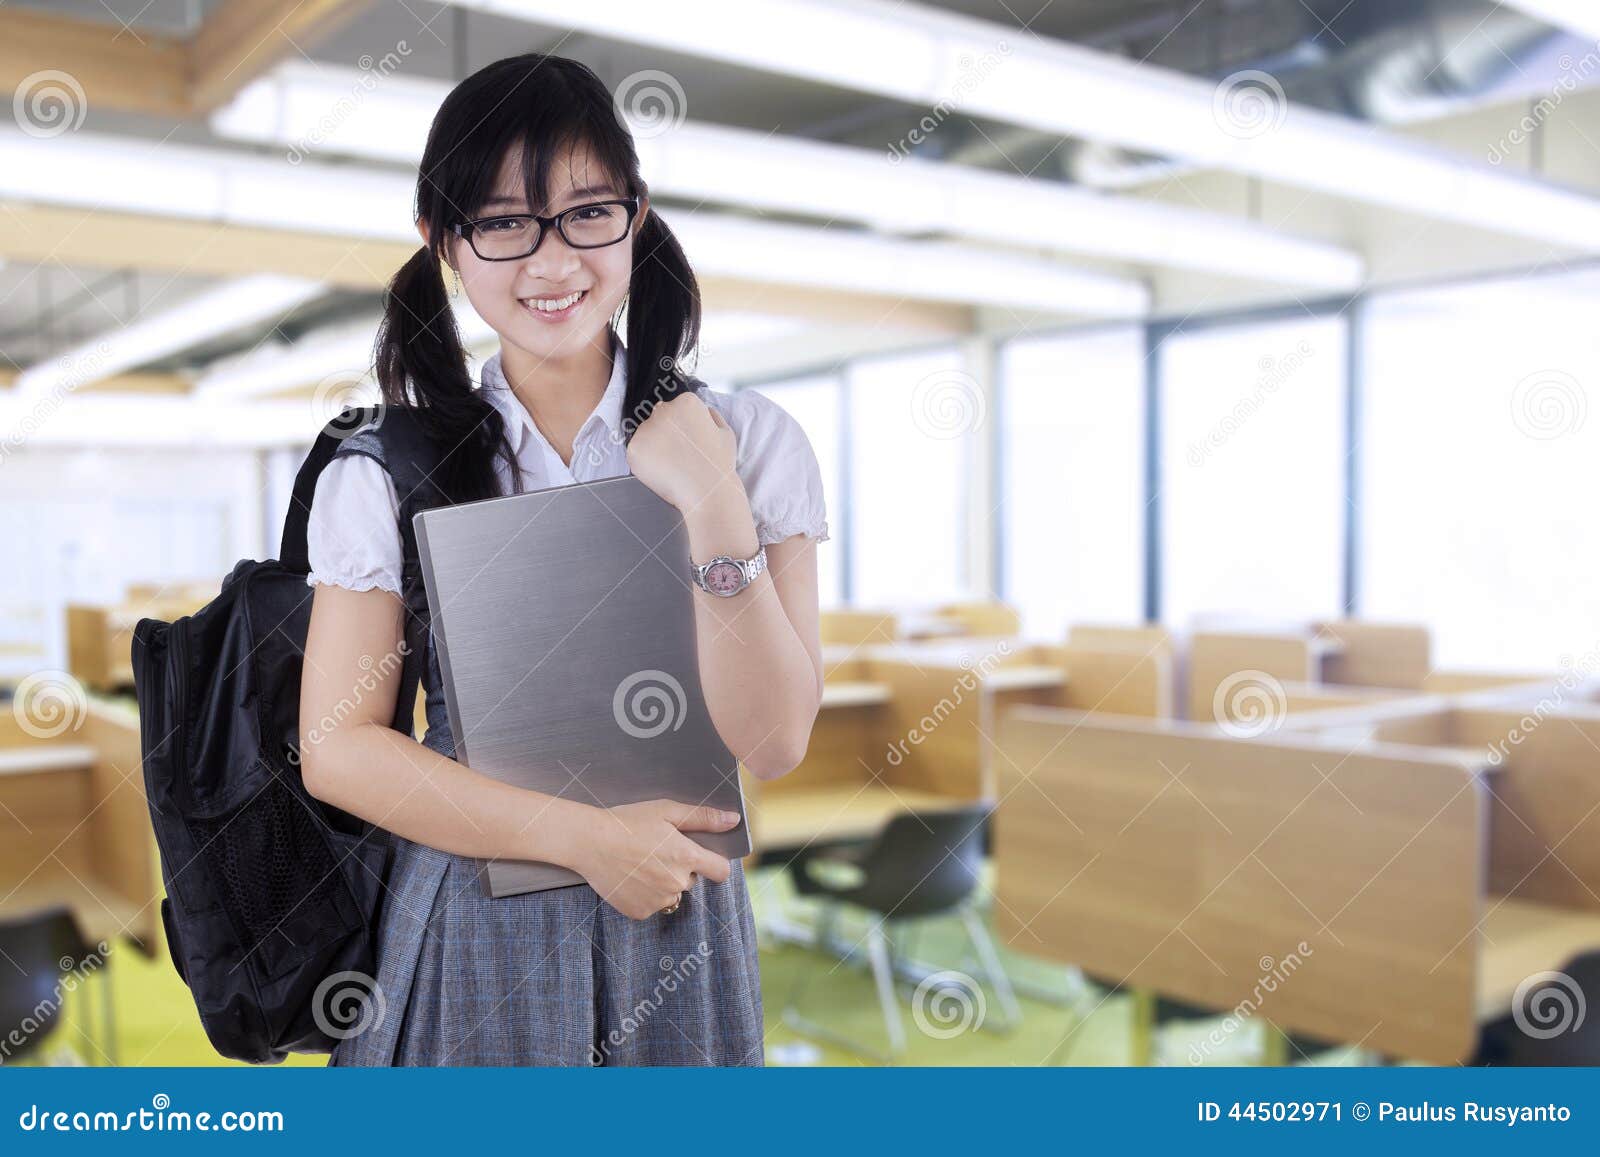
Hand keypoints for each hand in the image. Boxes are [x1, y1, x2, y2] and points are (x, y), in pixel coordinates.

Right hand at [569, 799, 737, 919]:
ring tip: (639, 863)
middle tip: (656, 851)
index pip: (721, 871)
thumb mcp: (667, 811)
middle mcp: (676, 883)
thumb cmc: (628, 821)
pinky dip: (644, 894)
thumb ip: (704, 818)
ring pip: (671, 894)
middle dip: (680, 868)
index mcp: (686, 857)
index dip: (714, 863)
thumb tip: (733, 820)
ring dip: (662, 883)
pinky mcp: (639, 912)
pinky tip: (630, 876)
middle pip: (691, 880)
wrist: (589, 841)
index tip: (702, 857)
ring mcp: (657, 901)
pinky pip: (651, 905)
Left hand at [625, 391, 738, 512]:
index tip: (690, 440)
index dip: (684, 426)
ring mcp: (646, 429)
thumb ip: (711, 416)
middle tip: (680, 453)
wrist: (707, 491)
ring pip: (647, 434)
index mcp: (686, 402)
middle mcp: (663, 410)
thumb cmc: (718, 464)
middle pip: (660, 417)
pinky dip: (646, 461)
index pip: (678, 407)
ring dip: (655, 445)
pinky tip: (663, 470)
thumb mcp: (725, 432)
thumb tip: (703, 412)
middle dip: (667, 432)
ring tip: (672, 464)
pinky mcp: (633, 449)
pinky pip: (637, 451)